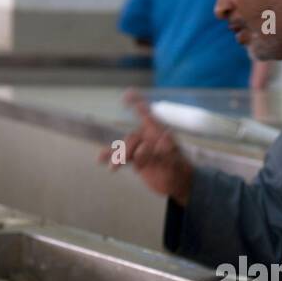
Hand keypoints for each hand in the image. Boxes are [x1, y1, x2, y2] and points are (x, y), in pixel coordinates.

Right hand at [98, 89, 194, 205]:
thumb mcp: (177, 162)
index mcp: (159, 133)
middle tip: (133, 160)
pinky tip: (100, 159)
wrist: (178, 185)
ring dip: (117, 155)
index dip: (137, 103)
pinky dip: (111, 157)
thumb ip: (168, 152)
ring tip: (113, 166)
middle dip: (129, 148)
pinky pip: (121, 156)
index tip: (126, 95)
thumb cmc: (180, 170)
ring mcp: (141, 149)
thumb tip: (160, 140)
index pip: (147, 114)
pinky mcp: (135, 160)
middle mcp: (148, 138)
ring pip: (125, 148)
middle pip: (132, 137)